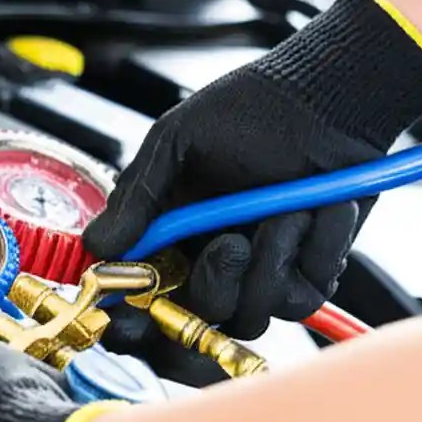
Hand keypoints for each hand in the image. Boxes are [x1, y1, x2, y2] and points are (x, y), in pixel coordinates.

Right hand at [84, 0, 421, 355]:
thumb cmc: (248, 111)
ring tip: (286, 208)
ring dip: (270, 263)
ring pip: (251, 318)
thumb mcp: (175, 142)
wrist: (326, 98)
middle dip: (213, 287)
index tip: (135, 317)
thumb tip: (96, 247)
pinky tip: (319, 208)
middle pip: (196, 323)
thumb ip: (136, 198)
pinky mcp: (309, 275)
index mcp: (167, 240)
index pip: (138, 302)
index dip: (132, 322)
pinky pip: (305, 298)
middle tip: (230, 243)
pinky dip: (316, 250)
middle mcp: (208, 265)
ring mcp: (259, 275)